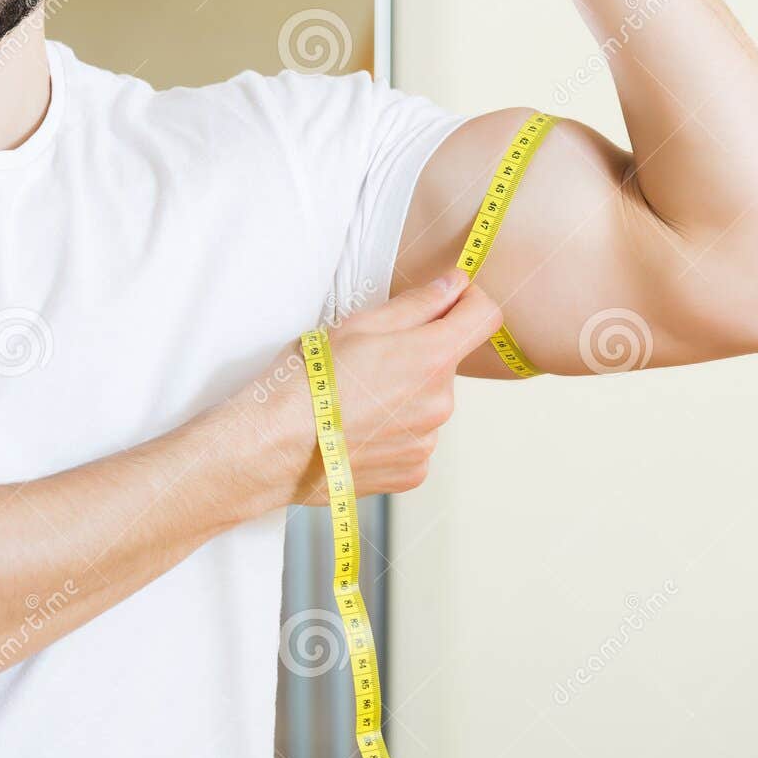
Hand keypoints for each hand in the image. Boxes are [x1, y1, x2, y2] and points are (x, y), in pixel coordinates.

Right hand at [236, 269, 505, 507]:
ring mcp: (428, 442)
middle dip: (419, 355)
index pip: (484, 316)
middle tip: (368, 360)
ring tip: (356, 399)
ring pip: (429, 403)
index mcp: (431, 358)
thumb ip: (417, 304)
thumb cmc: (306, 382)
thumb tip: (454, 285)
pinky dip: (394, 431)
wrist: (273, 447)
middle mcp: (441, 403)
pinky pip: (415, 439)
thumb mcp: (357, 326)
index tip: (448, 302)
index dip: (468, 302)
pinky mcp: (414, 472)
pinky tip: (358, 428)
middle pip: (447, 364)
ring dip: (405, 396)